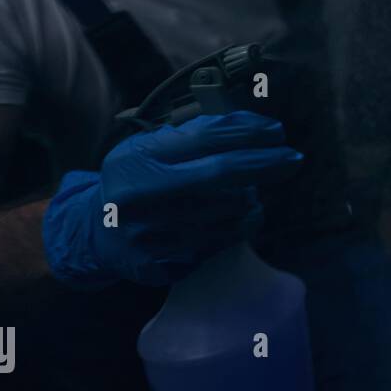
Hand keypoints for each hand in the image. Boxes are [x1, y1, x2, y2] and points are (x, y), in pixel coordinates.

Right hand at [43, 111, 303, 288]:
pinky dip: (242, 224)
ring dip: (252, 197)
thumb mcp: (153, 147)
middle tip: (294, 158)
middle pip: (221, 175)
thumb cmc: (138, 180)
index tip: (278, 132)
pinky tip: (243, 214)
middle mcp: (139, 198)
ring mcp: (150, 235)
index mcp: (136, 159)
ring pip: (229, 211)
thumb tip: (258, 125)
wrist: (96, 234)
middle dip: (266, 164)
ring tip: (250, 191)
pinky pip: (223, 241)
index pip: (206, 139)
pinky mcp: (163, 264)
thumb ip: (200, 133)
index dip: (249, 133)